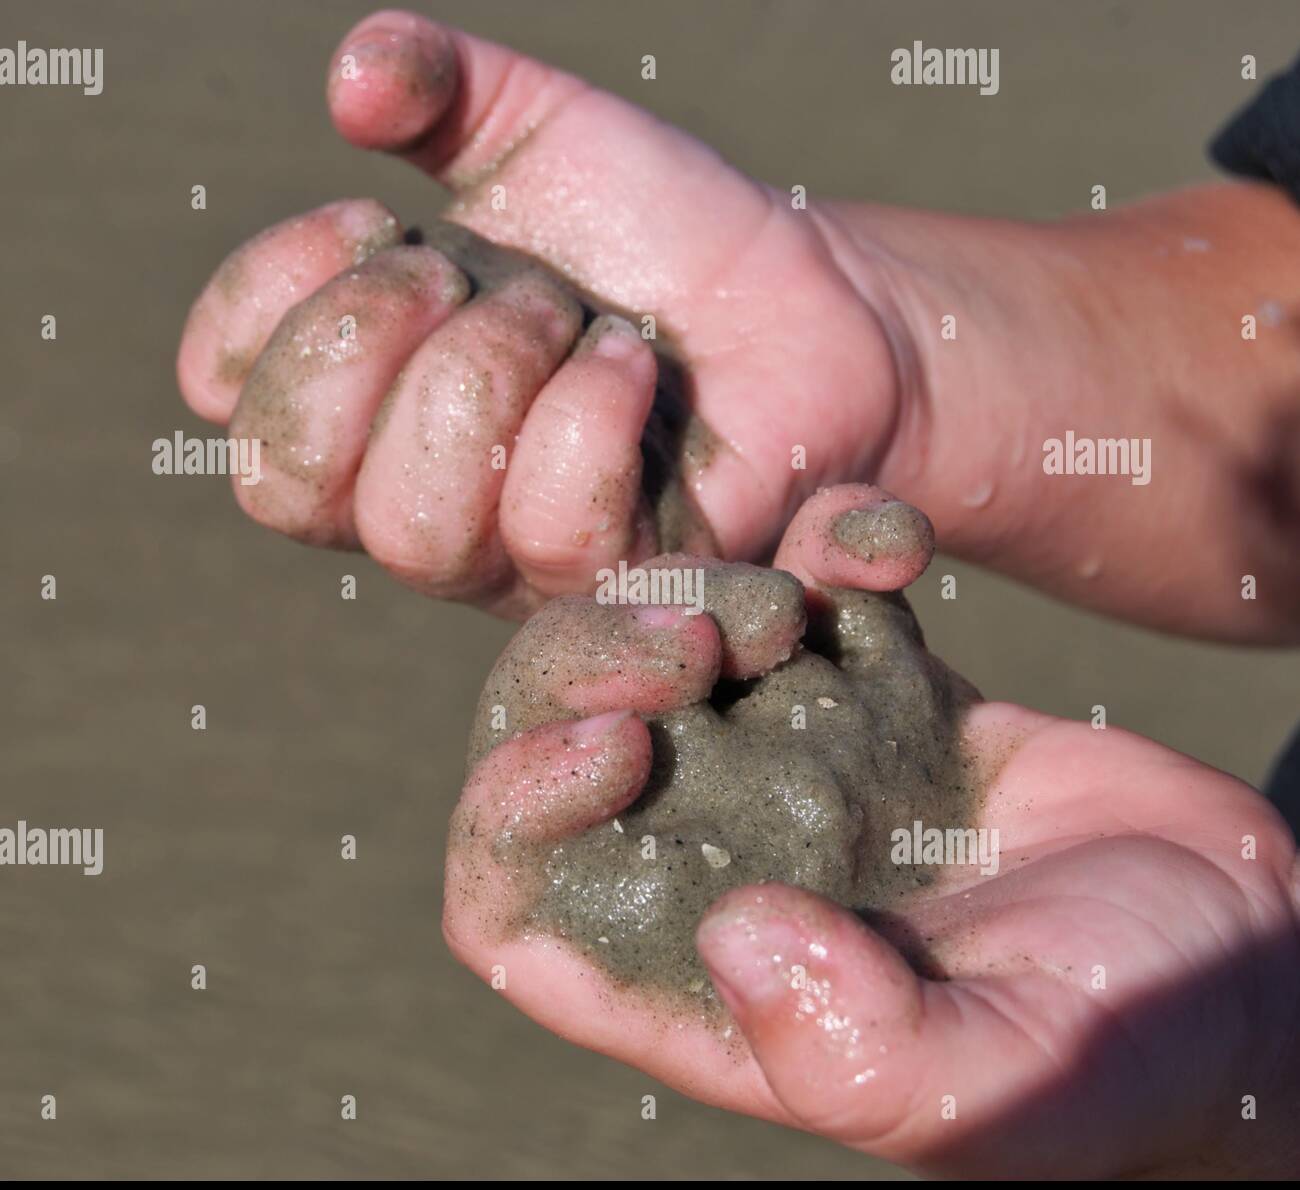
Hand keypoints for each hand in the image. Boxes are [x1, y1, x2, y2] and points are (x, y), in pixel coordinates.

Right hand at [176, 10, 900, 617]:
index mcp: (365, 390)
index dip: (265, 299)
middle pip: (287, 486)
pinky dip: (588, 418)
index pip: (226, 396)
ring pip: (415, 525)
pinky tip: (632, 365)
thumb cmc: (658, 232)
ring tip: (569, 317)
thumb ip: (437, 89)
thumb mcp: (537, 133)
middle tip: (461, 271)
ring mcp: (505, 551)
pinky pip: (549, 527)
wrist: (800, 294)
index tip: (370, 216)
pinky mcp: (607, 575)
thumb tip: (354, 80)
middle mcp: (413, 487)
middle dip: (365, 344)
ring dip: (486, 379)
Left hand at [444, 484, 1299, 1177]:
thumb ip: (870, 1053)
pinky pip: (797, 590)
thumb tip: (731, 938)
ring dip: (691, 596)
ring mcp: (789, 765)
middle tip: (694, 637)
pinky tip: (885, 548)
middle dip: (583, 670)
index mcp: (701, 979)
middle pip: (559, 743)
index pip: (509, 904)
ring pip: (652, 650)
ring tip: (792, 607)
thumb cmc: (1132, 1038)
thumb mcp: (1013, 1074)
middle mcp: (719, 862)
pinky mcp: (868, 691)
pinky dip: (820, 546)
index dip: (511, 817)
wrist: (1240, 937)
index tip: (619, 743)